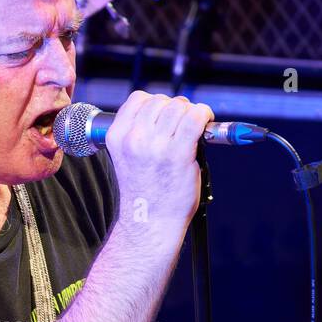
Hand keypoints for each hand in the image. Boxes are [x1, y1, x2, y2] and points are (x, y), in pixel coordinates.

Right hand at [104, 91, 213, 228]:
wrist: (149, 222)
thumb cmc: (144, 192)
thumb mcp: (127, 157)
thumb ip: (139, 132)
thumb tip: (170, 108)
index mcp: (116, 137)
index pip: (138, 99)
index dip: (155, 103)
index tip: (164, 116)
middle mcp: (134, 139)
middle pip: (160, 101)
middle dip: (174, 107)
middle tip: (182, 124)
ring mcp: (156, 146)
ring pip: (179, 106)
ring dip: (190, 111)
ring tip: (193, 126)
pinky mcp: (179, 154)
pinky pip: (195, 118)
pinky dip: (203, 114)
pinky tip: (205, 121)